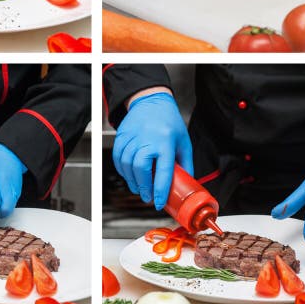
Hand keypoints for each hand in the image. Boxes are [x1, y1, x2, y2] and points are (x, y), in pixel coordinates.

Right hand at [112, 92, 192, 210]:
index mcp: (166, 142)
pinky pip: (118, 158)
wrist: (152, 100)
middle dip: (143, 188)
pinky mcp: (122, 136)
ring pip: (127, 165)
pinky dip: (123, 170)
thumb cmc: (169, 121)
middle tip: (148, 197)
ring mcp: (133, 137)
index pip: (163, 171)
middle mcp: (148, 139)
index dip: (160, 190)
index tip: (158, 203)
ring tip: (140, 188)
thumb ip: (185, 163)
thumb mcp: (183, 141)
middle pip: (141, 169)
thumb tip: (186, 183)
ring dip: (132, 181)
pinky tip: (130, 174)